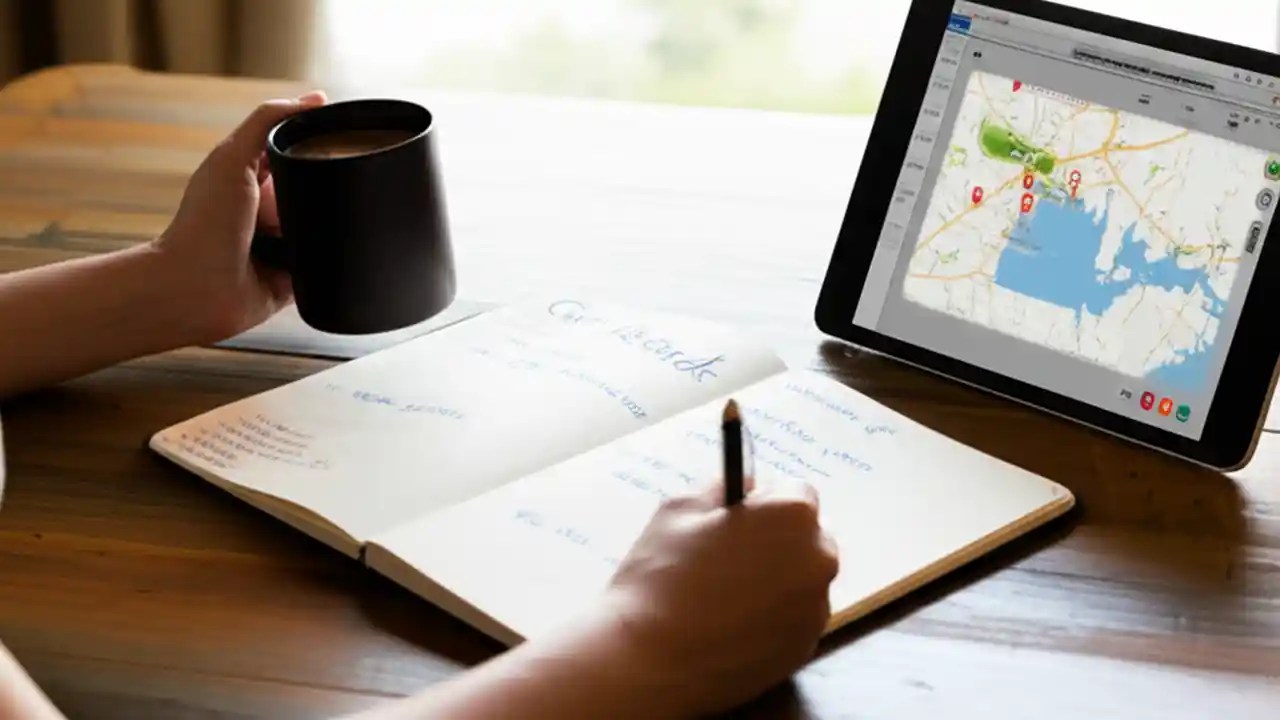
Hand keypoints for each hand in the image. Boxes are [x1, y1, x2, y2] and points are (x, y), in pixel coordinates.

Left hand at [151, 91, 326, 343]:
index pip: (293, 151)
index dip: (317, 141)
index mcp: (251, 180)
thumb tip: (312, 99)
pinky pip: (326, 264)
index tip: (346, 133)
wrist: (196, 288)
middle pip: (315, 188)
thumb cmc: (204, 224)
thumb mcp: (231, 159)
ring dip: (333, 224)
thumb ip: (265, 123)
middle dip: (330, 185)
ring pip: (325, 227)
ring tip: (342, 221)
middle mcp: (266, 212)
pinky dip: (333, 259)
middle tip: (347, 180)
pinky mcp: (294, 278)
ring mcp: (281, 246)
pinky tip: (341, 252)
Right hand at [602, 475, 838, 715]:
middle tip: (729, 557)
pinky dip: (773, 617)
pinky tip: (731, 625)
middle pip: (806, 537)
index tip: (735, 520)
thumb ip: (720, 489)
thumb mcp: (679, 509)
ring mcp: (815, 609)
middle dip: (776, 540)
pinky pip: (794, 619)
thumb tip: (744, 490)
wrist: (650, 661)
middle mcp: (818, 559)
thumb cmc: (661, 577)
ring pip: (801, 580)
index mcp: (793, 516)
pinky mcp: (805, 649)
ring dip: (777, 580)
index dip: (761, 503)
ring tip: (725, 597)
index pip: (794, 492)